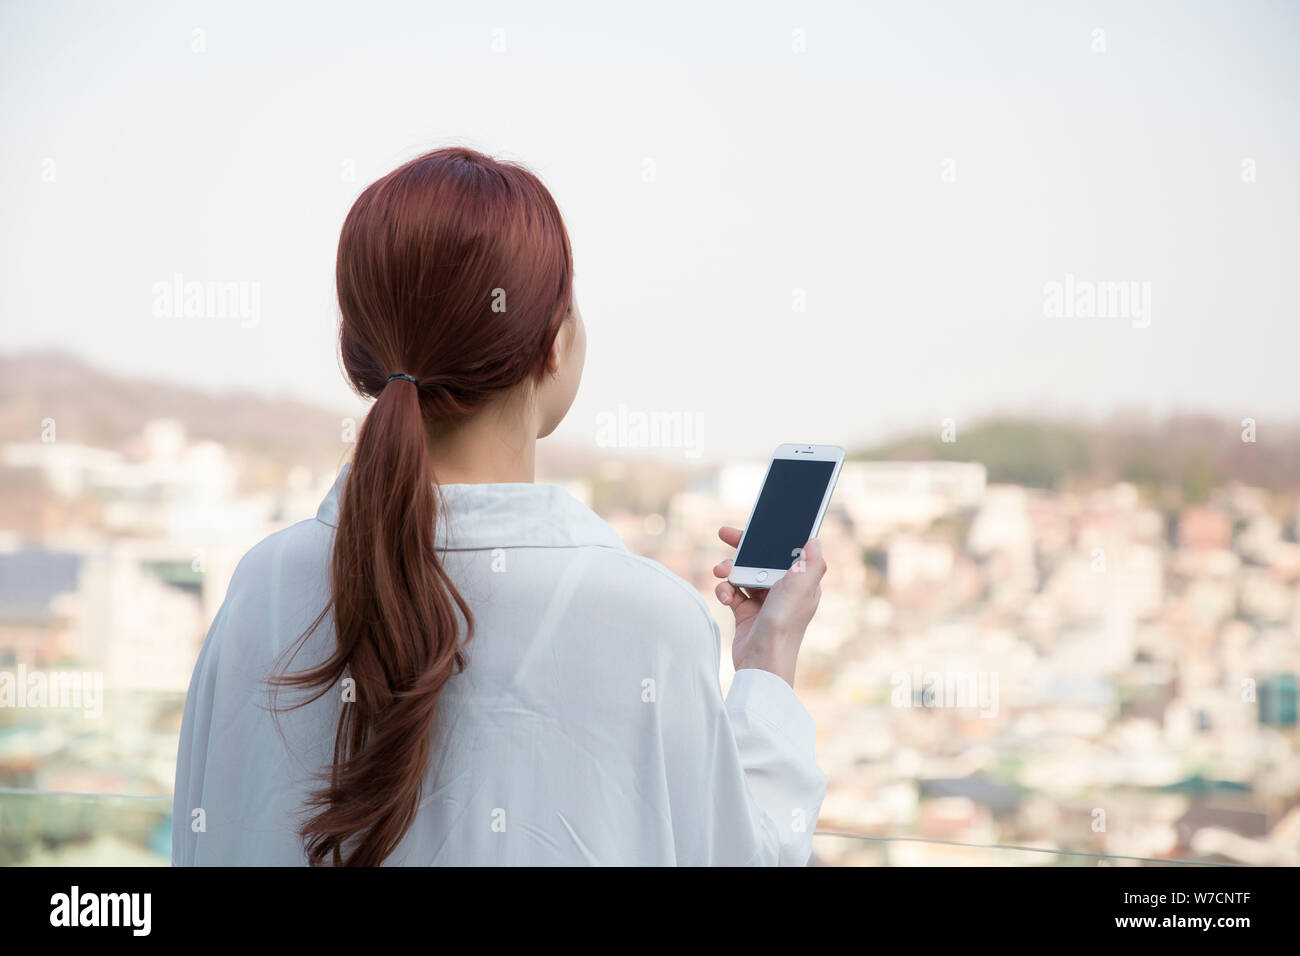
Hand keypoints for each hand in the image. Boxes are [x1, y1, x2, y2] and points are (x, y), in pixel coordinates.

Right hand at [712, 526, 825, 685]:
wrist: (762, 662)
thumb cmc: (784, 626)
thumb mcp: (802, 590)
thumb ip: (811, 564)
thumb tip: (815, 541)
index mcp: (800, 582)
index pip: (786, 551)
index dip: (771, 537)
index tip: (757, 526)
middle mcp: (783, 590)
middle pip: (761, 559)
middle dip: (743, 548)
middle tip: (726, 534)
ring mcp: (764, 601)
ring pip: (743, 573)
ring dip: (729, 570)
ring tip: (720, 572)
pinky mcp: (746, 612)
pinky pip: (732, 592)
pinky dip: (725, 591)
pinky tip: (724, 597)